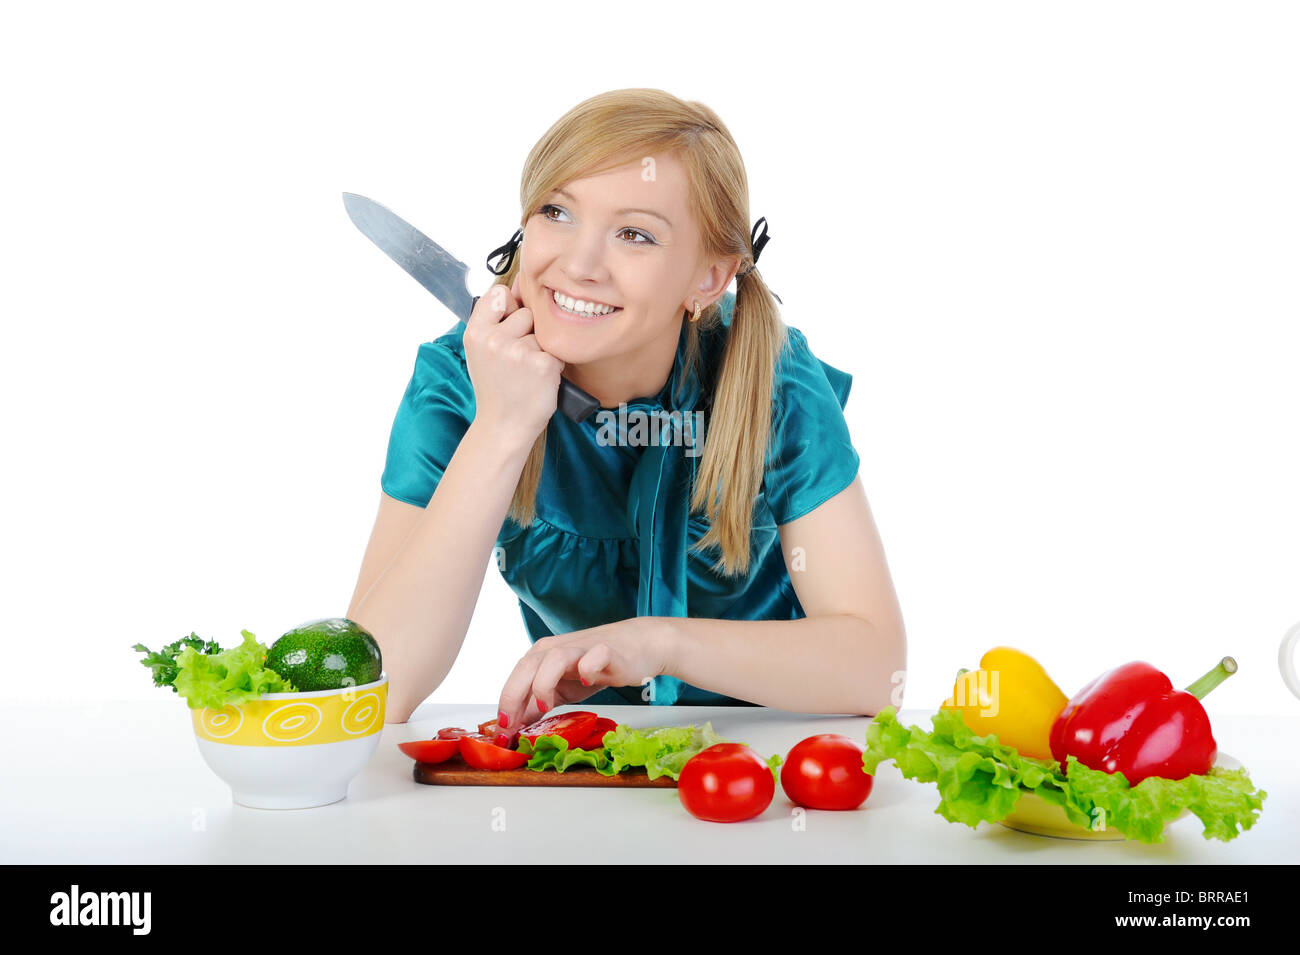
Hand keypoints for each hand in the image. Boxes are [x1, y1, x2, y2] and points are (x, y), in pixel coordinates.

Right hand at [463, 272, 563, 452]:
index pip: (499, 293)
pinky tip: (539, 379)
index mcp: (475, 333)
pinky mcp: (543, 363)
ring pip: (543, 332)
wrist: (503, 426)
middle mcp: (494, 339)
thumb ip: (494, 321)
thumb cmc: (496, 387)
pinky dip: (553, 364)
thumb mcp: (481, 352)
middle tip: (517, 360)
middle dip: (527, 332)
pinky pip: (557, 350)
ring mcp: (518, 351)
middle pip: (526, 312)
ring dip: (541, 348)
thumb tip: (519, 285)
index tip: (508, 327)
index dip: (509, 307)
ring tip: (527, 371)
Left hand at [495, 617, 671, 742]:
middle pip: (526, 666)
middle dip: (513, 697)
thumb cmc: (597, 666)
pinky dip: (588, 668)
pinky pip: (594, 656)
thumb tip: (515, 729)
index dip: (505, 707)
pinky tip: (588, 681)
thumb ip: (538, 705)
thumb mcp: (562, 689)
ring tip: (546, 706)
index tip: (500, 735)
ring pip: (554, 658)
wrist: (637, 646)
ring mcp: (581, 648)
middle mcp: (557, 649)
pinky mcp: (607, 650)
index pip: (515, 679)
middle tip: (511, 726)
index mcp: (542, 656)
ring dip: (543, 683)